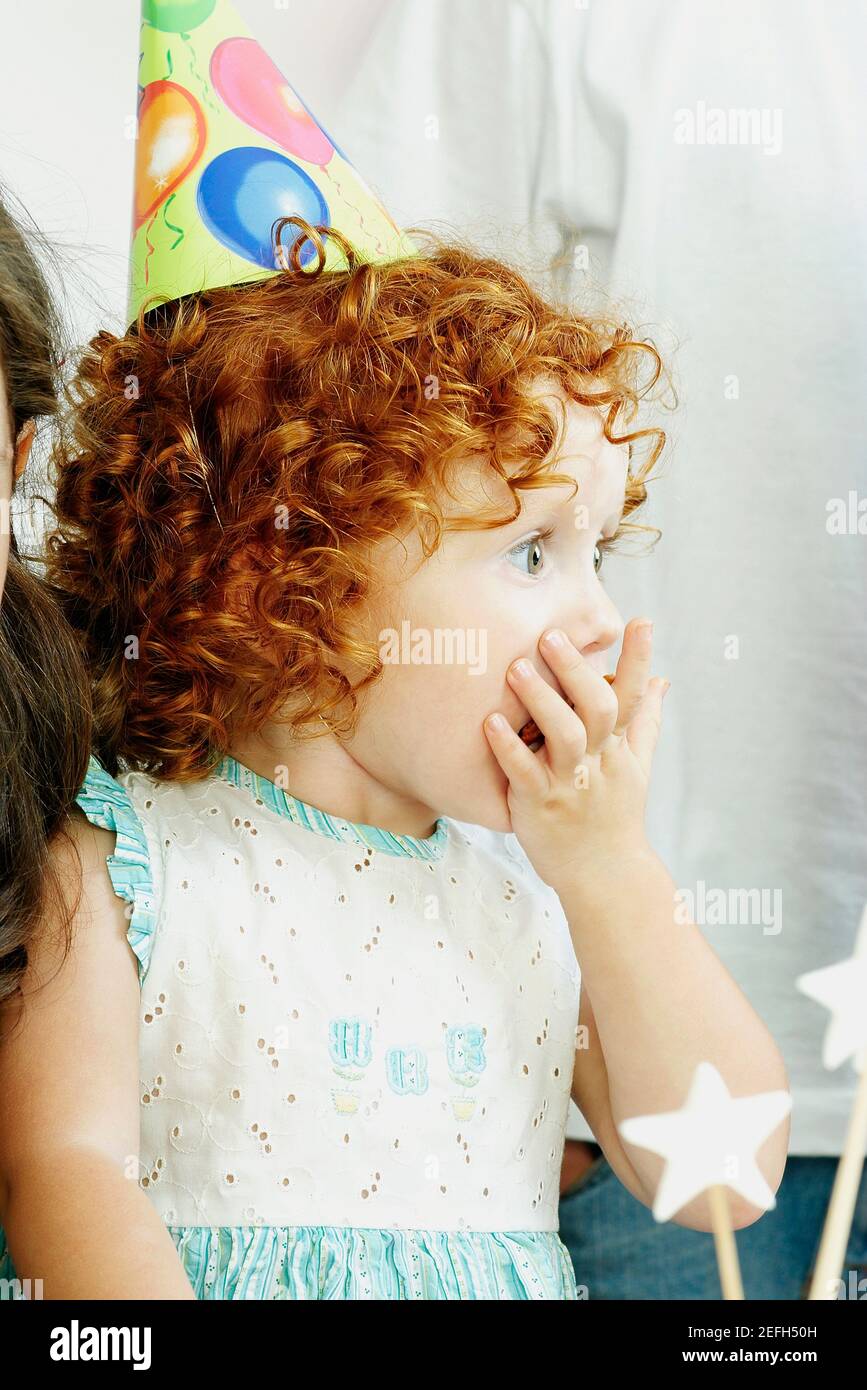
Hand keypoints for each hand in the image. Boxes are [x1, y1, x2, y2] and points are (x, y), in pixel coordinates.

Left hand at [483, 619, 668, 893]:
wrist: (604, 876)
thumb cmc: (615, 816)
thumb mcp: (637, 767)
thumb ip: (646, 721)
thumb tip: (663, 681)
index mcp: (619, 747)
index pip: (634, 697)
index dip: (640, 660)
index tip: (642, 620)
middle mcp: (598, 761)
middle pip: (597, 709)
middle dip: (576, 671)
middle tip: (550, 634)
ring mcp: (570, 783)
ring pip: (564, 736)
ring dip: (540, 700)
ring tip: (515, 668)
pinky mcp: (540, 805)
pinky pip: (523, 773)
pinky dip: (508, 748)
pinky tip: (489, 723)